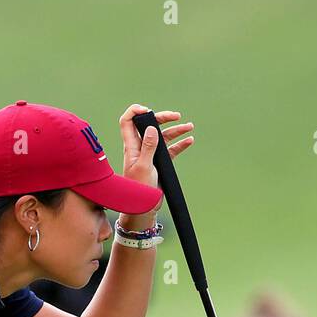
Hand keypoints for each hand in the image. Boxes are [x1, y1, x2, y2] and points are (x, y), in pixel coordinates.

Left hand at [117, 104, 195, 229]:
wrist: (144, 207)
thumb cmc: (139, 189)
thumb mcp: (144, 166)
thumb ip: (149, 147)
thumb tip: (153, 128)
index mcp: (131, 146)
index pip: (127, 122)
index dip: (134, 111)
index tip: (147, 110)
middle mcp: (140, 147)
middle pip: (150, 125)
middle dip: (162, 118)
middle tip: (176, 116)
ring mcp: (150, 154)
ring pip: (162, 136)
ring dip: (176, 131)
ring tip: (189, 127)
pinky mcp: (159, 162)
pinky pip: (170, 149)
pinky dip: (179, 144)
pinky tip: (189, 141)